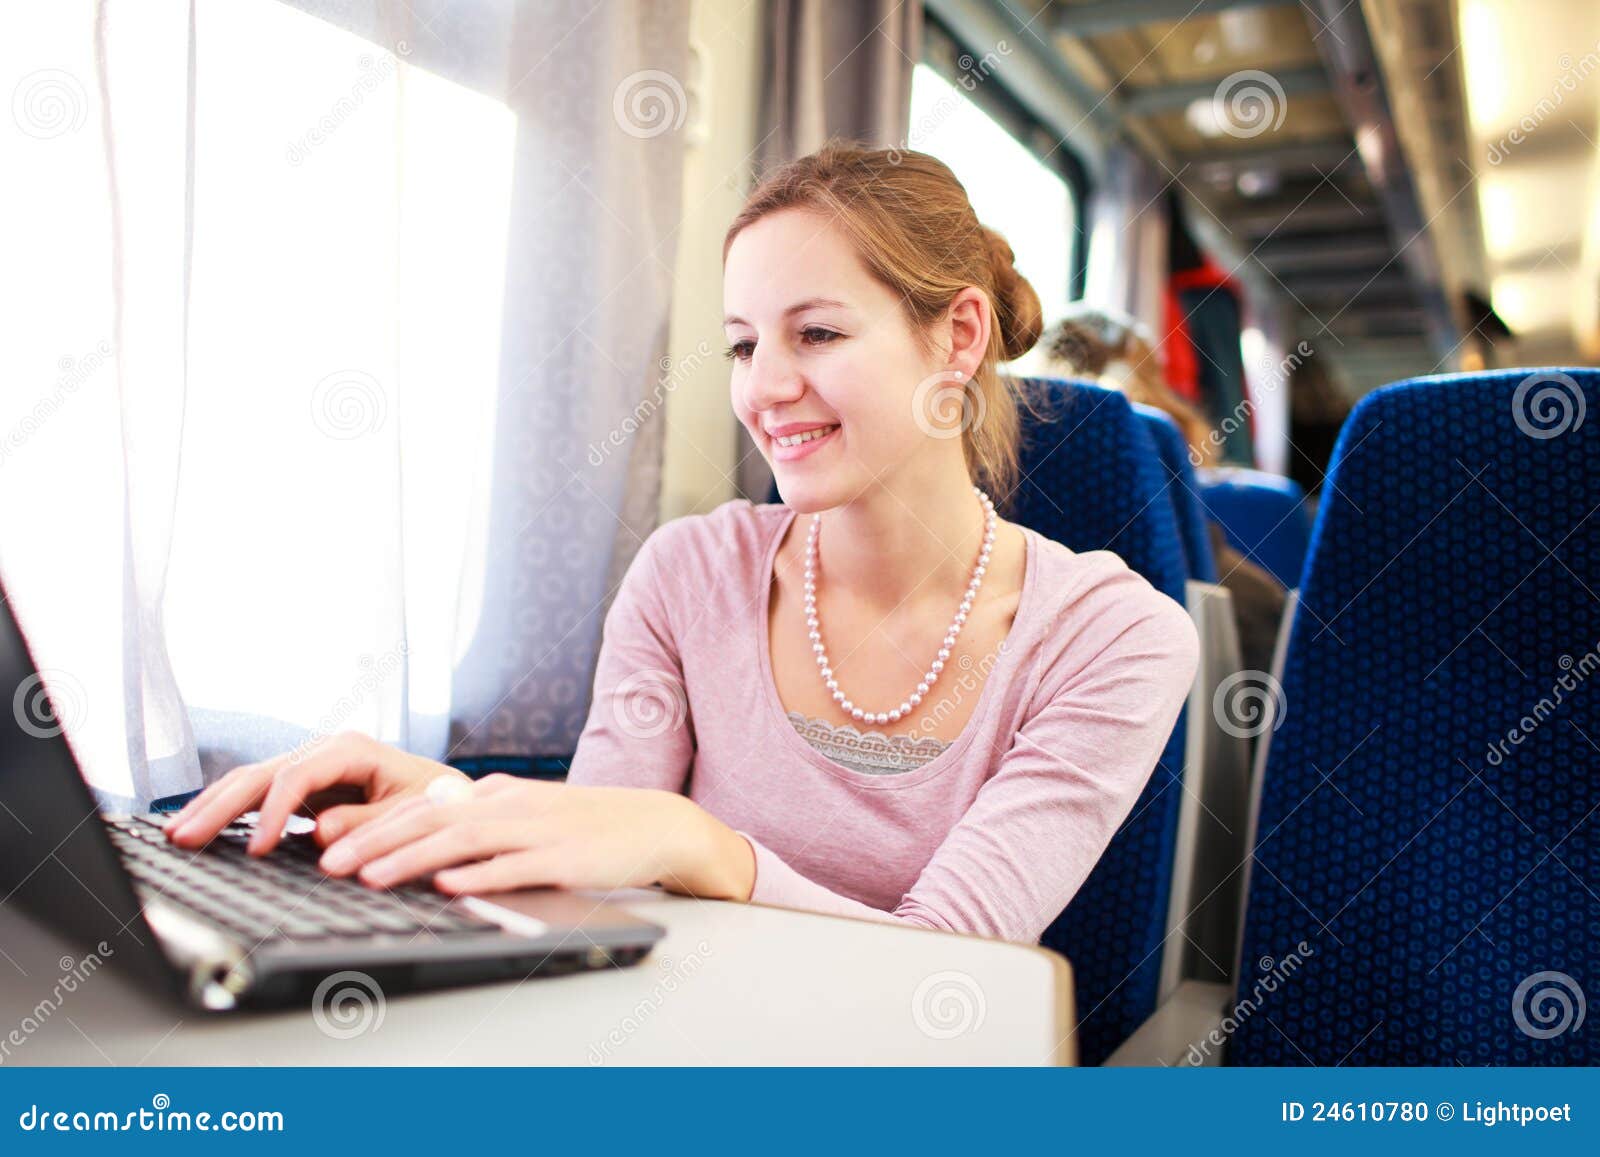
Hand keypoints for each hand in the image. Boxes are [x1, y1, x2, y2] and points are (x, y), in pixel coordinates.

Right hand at [165, 731, 470, 854]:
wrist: (448, 797)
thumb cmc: (435, 803)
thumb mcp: (412, 813)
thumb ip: (369, 821)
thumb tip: (321, 830)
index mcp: (351, 749)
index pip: (297, 778)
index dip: (273, 814)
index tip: (256, 850)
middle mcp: (324, 751)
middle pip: (260, 775)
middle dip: (220, 806)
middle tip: (183, 838)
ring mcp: (309, 765)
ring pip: (250, 782)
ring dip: (212, 807)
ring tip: (175, 834)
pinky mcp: (302, 786)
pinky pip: (256, 794)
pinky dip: (226, 810)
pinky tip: (199, 827)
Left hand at [315, 774, 755, 900]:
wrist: (656, 824)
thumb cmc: (588, 826)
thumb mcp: (529, 815)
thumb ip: (482, 823)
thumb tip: (430, 837)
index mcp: (497, 795)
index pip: (422, 807)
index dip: (371, 824)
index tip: (327, 842)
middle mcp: (510, 805)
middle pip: (430, 819)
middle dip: (373, 841)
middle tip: (326, 862)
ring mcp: (537, 830)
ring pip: (462, 840)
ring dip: (411, 858)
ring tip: (368, 876)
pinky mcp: (564, 858)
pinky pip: (514, 867)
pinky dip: (479, 876)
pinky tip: (448, 887)